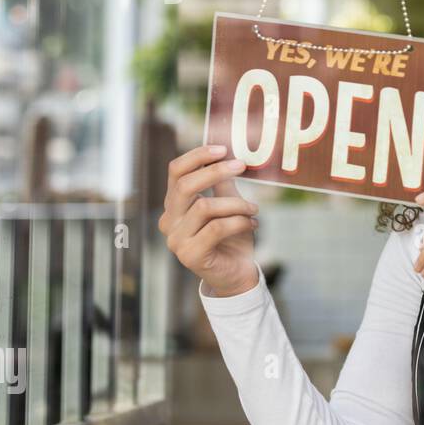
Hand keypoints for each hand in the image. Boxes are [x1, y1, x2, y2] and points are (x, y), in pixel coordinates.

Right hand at [158, 144, 259, 296]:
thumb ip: (222, 184)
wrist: (237, 275)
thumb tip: (227, 155)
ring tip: (254, 210)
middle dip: (215, 172)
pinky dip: (239, 222)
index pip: (176, 172)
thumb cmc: (232, 238)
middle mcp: (169, 221)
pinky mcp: (190, 255)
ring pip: (205, 207)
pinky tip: (253, 224)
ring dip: (237, 204)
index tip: (223, 149)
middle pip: (185, 186)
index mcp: (175, 206)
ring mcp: (176, 240)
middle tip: (241, 166)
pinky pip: (216, 228)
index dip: (197, 156)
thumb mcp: (228, 206)